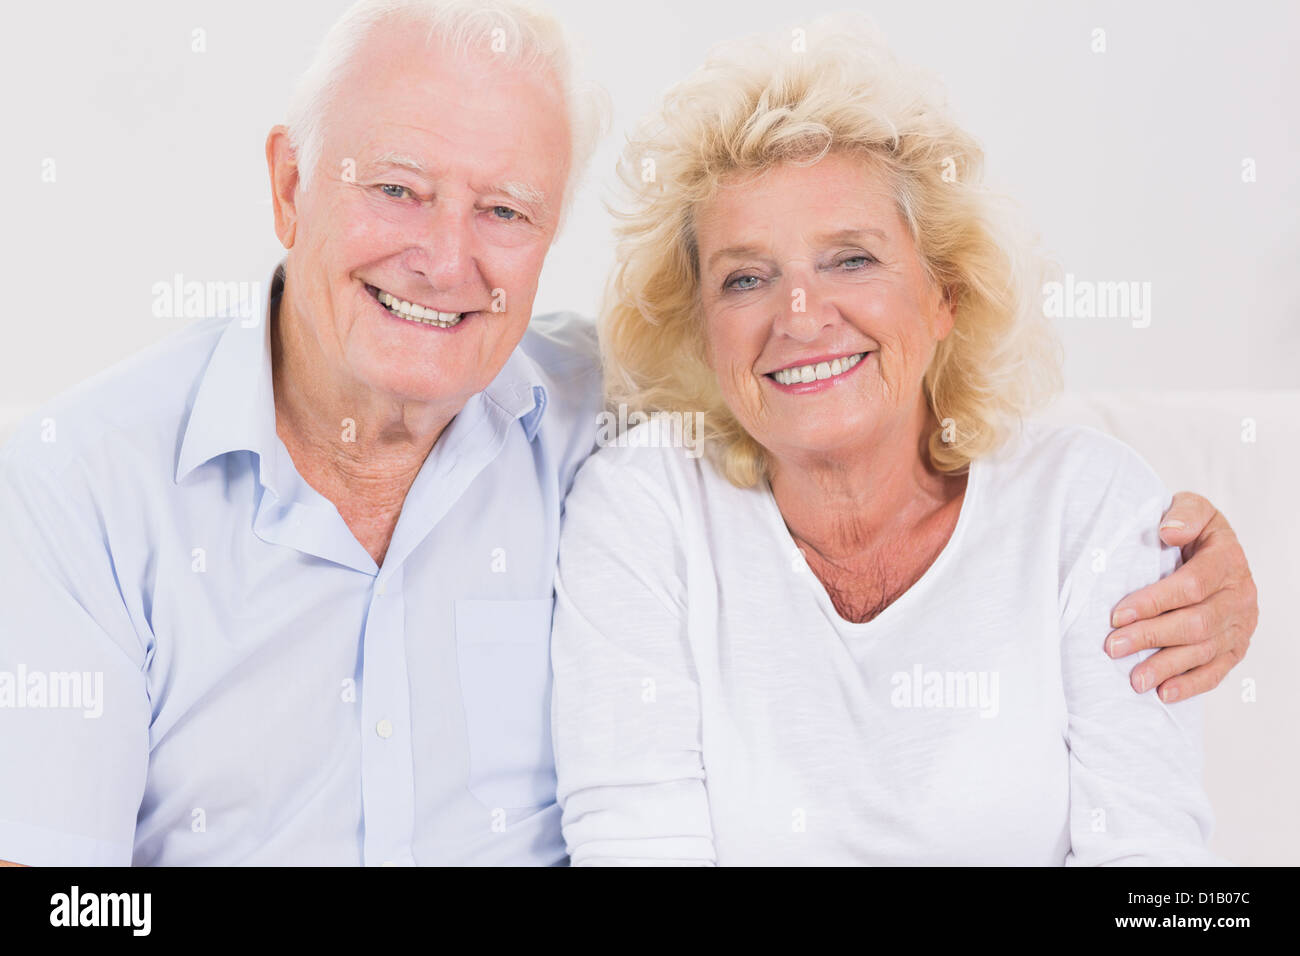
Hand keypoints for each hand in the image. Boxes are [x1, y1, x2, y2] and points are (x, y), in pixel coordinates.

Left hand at [1105, 491, 1257, 701]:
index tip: (1117, 614)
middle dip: (1150, 637)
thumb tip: (1169, 533)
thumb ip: (1184, 514)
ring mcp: (1241, 625)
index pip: (1191, 586)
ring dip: (1166, 666)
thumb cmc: (1194, 529)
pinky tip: (1164, 693)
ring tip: (1134, 679)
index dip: (1153, 602)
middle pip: (1195, 623)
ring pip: (1204, 650)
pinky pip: (1217, 670)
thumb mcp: (1192, 508)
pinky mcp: (1237, 647)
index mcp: (1228, 560)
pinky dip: (1191, 684)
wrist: (1217, 548)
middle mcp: (1240, 595)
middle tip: (1112, 648)